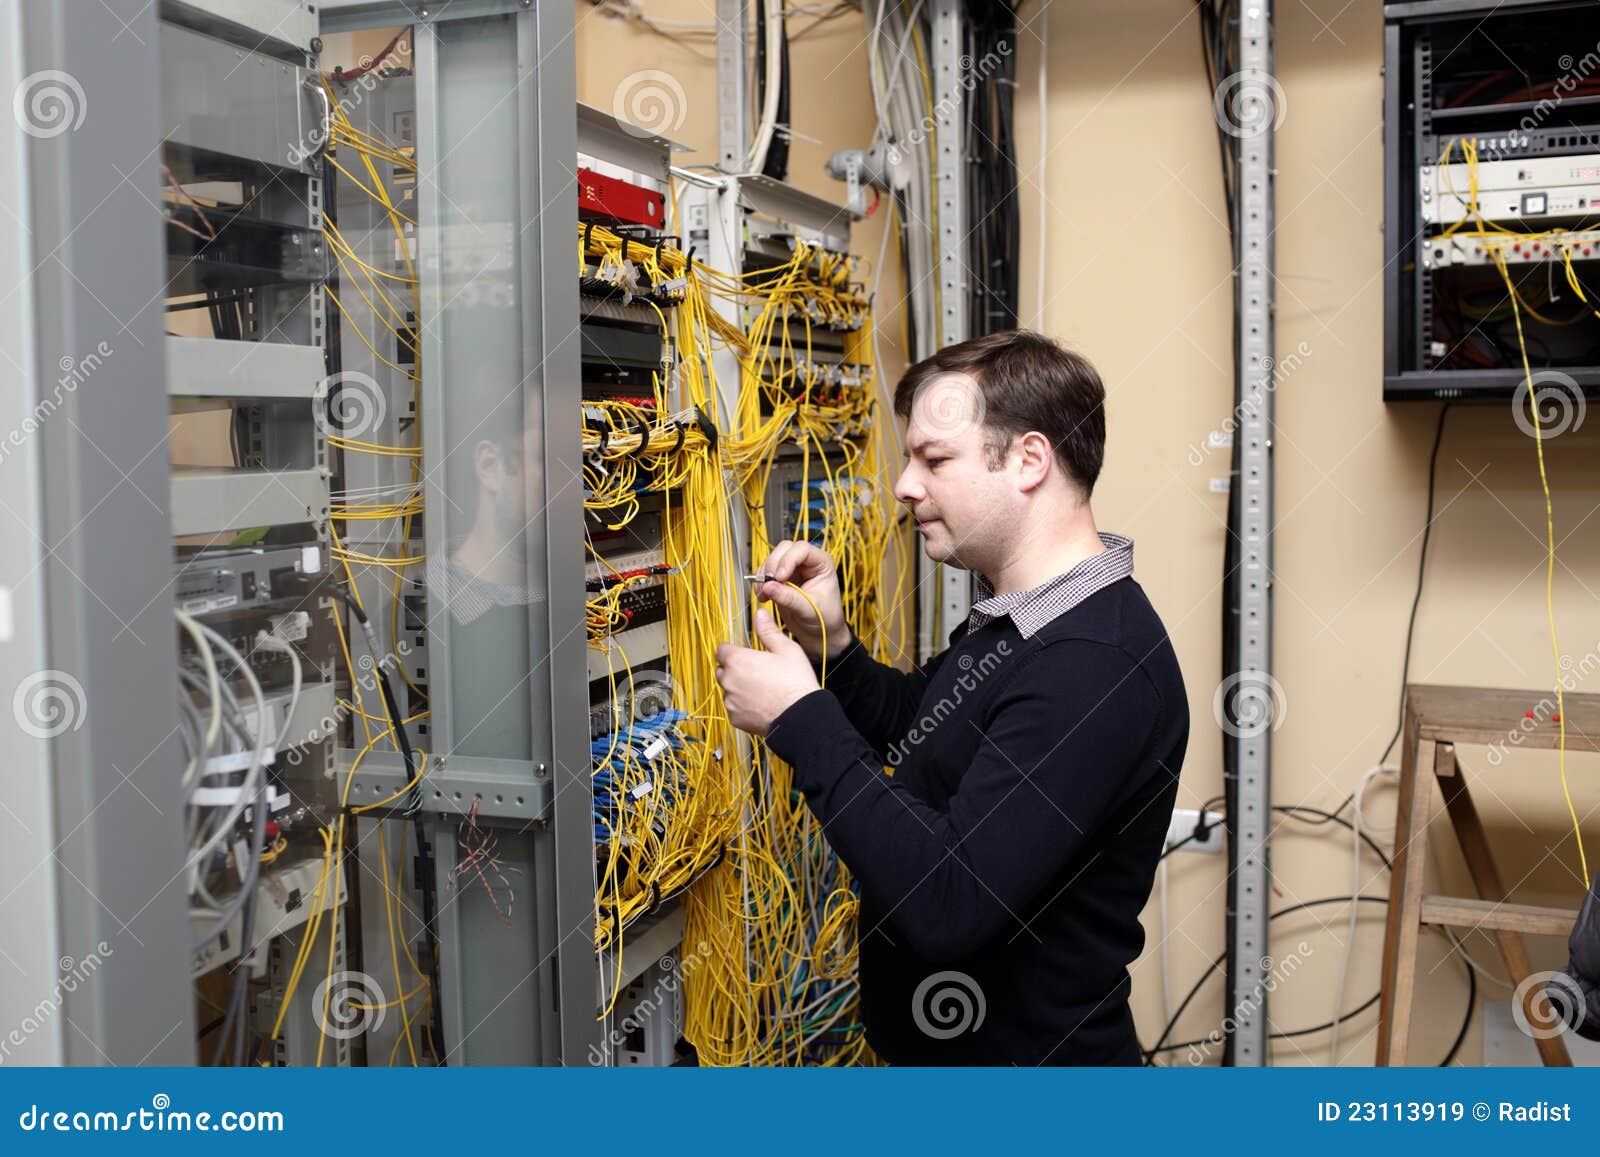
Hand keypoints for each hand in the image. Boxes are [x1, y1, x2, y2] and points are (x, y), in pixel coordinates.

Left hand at [715, 609, 820, 735]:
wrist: (801, 717)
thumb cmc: (795, 684)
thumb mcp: (786, 649)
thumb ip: (768, 631)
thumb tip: (760, 614)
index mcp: (738, 660)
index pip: (722, 649)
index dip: (733, 650)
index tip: (744, 653)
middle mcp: (729, 681)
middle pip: (722, 669)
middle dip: (734, 668)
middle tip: (756, 670)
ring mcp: (731, 701)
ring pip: (728, 689)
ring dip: (738, 687)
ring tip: (761, 688)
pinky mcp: (735, 718)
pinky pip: (733, 708)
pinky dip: (742, 705)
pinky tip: (760, 703)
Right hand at [756, 540, 850, 662]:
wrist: (818, 633)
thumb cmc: (824, 619)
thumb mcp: (809, 609)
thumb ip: (789, 597)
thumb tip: (769, 587)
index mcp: (821, 563)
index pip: (802, 549)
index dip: (788, 560)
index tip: (780, 577)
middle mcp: (806, 562)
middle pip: (784, 549)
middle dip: (773, 565)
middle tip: (769, 584)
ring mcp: (792, 569)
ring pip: (772, 559)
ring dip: (764, 575)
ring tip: (765, 594)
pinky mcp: (779, 579)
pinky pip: (764, 572)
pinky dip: (760, 583)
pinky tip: (763, 596)